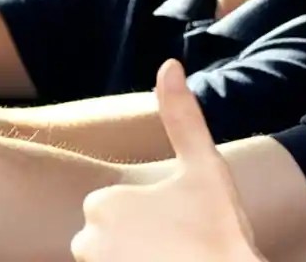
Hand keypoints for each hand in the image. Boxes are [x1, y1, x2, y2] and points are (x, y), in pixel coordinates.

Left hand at [71, 59, 264, 261]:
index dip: (154, 216)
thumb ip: (183, 116)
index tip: (183, 223)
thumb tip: (170, 62)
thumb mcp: (206, 166)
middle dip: (138, 243)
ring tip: (172, 258)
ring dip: (135, 258)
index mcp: (103, 202)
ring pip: (111, 260)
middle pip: (109, 239)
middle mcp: (86, 241)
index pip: (118, 207)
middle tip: (179, 246)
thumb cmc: (220, 228)